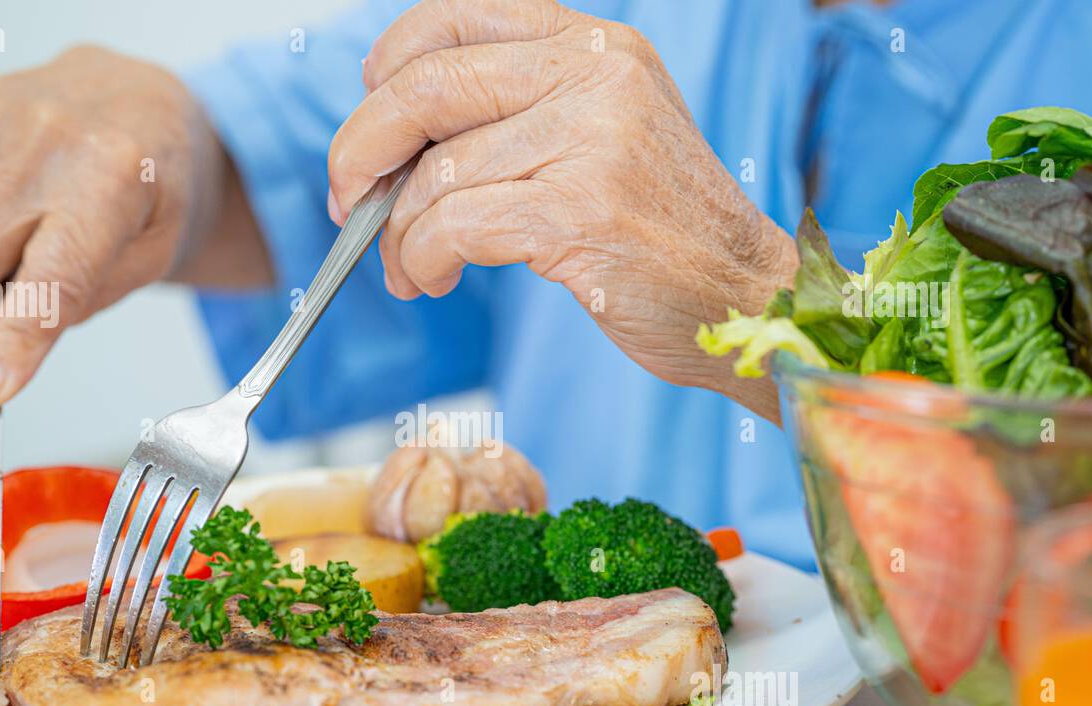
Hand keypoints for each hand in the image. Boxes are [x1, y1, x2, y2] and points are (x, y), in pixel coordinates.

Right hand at [0, 46, 262, 406]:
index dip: (17, 336)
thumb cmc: (157, 182)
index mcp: (112, 173)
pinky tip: (19, 199)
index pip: (54, 274)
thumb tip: (4, 358)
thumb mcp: (155, 254)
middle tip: (51, 272)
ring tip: (42, 223)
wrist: (141, 99)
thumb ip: (85, 300)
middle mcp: (44, 135)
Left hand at [328, 0, 797, 418]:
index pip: (452, 18)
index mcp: (591, 44)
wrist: (742, 293)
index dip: (386, 69)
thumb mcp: (603, 133)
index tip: (369, 123)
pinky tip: (431, 278)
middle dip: (360, 151)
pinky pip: (455, 225)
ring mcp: (590, 140)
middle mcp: (592, 75)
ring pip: (435, 173)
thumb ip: (520, 112)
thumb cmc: (663, 228)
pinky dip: (423, 258)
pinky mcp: (580, 212)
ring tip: (407, 267)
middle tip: (348, 202)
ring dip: (398, 232)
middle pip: (426, 88)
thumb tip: (397, 137)